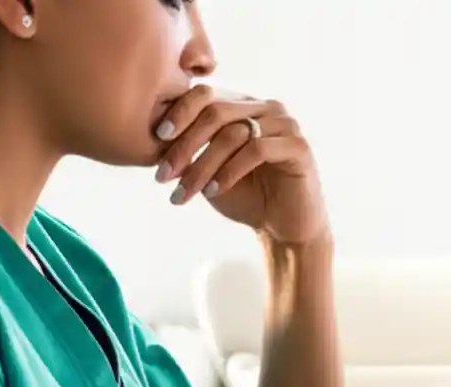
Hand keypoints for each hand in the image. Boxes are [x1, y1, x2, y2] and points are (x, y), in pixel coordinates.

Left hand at [154, 85, 329, 245]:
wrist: (283, 228)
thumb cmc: (244, 197)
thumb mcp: (208, 171)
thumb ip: (190, 150)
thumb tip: (152, 138)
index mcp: (243, 106)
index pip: (206, 94)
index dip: (179, 112)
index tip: (157, 137)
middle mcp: (265, 107)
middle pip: (216, 111)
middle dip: (185, 145)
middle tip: (163, 174)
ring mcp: (285, 124)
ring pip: (234, 134)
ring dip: (202, 166)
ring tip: (184, 192)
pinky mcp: (298, 146)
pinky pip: (257, 150)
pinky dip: (229, 171)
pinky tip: (213, 192)